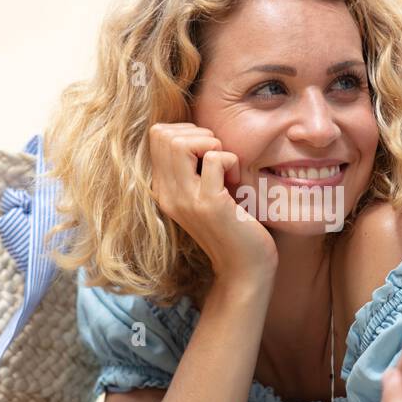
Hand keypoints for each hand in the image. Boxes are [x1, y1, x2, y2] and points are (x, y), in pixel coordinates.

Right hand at [147, 122, 276, 280]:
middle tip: (217, 158)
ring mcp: (185, 200)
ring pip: (179, 142)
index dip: (187, 132)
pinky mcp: (209, 204)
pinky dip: (231, 160)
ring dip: (211, 144)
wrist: (244, 270)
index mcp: (163, 189)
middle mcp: (167, 194)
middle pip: (163, 134)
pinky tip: (236, 182)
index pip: (157, 136)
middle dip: (197, 133)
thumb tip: (199, 131)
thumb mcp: (204, 192)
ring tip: (225, 168)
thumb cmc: (233, 226)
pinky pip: (214, 158)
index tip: (207, 155)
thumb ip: (194, 166)